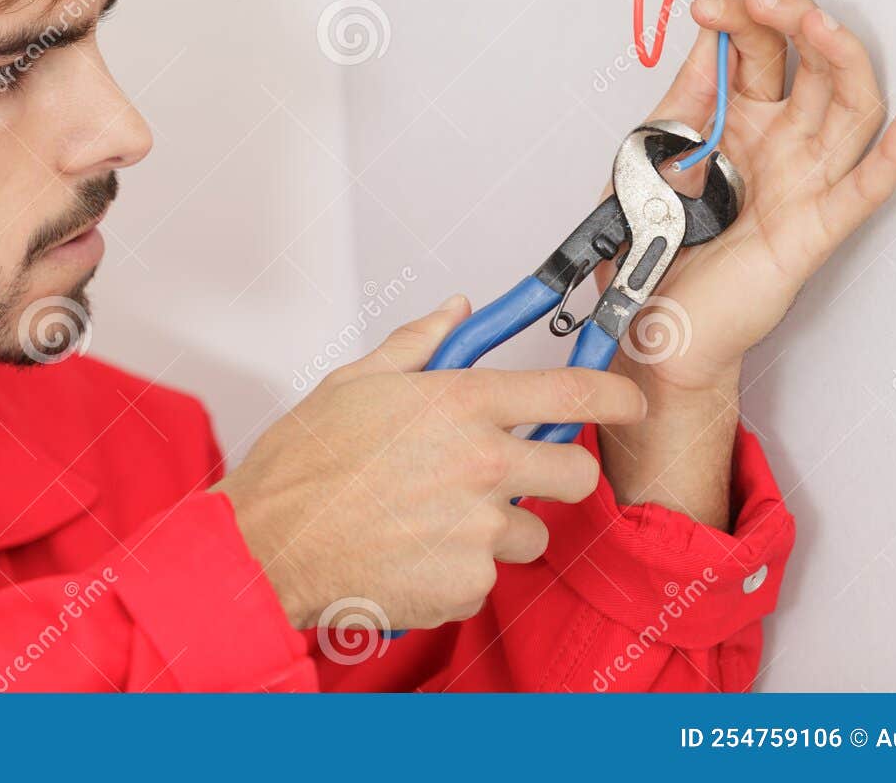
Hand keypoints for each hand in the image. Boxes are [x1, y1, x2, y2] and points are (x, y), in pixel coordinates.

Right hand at [214, 297, 646, 630]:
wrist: (267, 545)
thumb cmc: (301, 467)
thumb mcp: (355, 382)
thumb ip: (420, 344)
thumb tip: (456, 312)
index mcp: (458, 406)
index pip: (569, 393)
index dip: (614, 395)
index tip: (628, 400)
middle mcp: (481, 467)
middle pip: (576, 471)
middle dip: (555, 470)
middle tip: (511, 472)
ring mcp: (479, 532)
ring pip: (531, 531)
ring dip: (499, 528)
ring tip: (434, 518)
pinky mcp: (468, 584)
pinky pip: (489, 576)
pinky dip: (460, 569)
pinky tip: (413, 551)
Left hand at [614, 0, 895, 401]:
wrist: (646, 322)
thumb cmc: (649, 245)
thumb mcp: (648, 156)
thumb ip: (682, 103)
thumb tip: (710, 39)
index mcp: (736, 122)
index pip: (756, 51)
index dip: (740, 20)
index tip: (709, 7)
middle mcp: (778, 143)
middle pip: (809, 65)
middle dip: (789, 22)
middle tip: (760, 1)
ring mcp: (802, 181)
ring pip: (849, 108)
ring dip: (840, 58)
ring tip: (816, 22)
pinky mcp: (815, 227)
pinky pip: (866, 187)